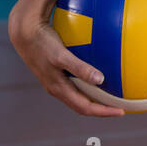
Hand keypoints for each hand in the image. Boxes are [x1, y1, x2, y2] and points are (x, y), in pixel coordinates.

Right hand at [8, 10, 125, 116]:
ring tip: (113, 94)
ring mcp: (56, 81)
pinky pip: (76, 83)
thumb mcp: (61, 56)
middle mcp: (58, 88)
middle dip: (102, 109)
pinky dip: (90, 84)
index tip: (121, 112)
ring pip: (79, 96)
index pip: (84, 107)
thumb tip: (100, 80)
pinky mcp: (57, 72)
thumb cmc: (43, 44)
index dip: (103, 112)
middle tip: (121, 106)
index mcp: (58, 89)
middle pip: (83, 105)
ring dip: (95, 98)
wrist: (25, 33)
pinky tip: (100, 75)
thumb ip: (80, 68)